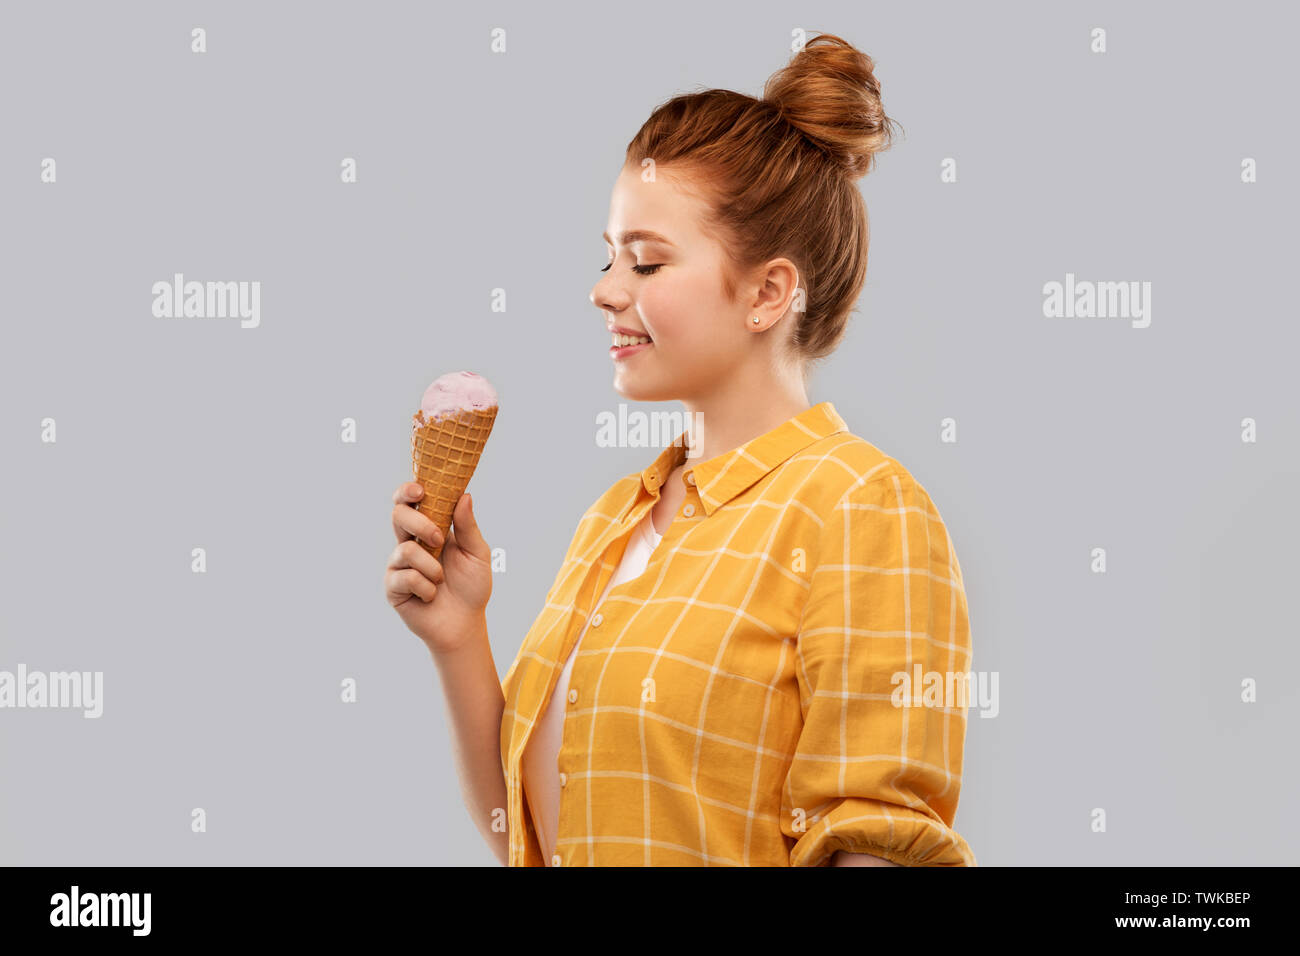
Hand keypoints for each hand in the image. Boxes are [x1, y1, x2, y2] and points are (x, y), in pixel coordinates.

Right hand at [384, 482, 492, 653]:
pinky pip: (405, 577)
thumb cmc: (472, 586)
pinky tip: (431, 596)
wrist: (465, 623)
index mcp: (429, 529)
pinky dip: (426, 587)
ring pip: (406, 550)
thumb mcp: (477, 553)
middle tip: (440, 540)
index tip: (420, 490)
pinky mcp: (393, 587)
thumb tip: (464, 495)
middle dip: (420, 524)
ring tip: (441, 580)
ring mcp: (399, 565)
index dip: (409, 491)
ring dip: (432, 567)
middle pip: (398, 516)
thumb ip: (468, 526)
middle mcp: (410, 542)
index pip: (411, 502)